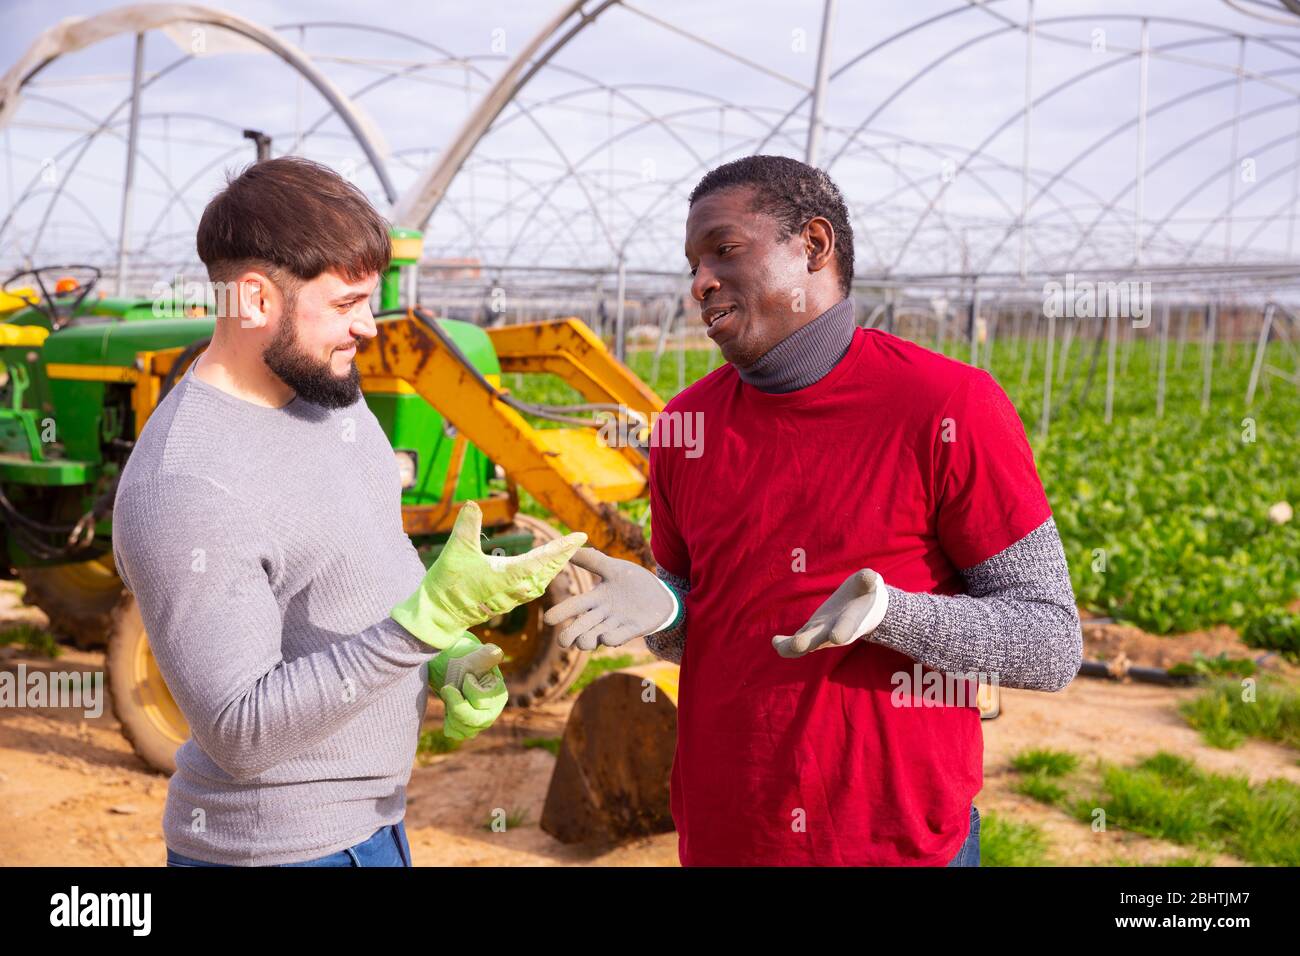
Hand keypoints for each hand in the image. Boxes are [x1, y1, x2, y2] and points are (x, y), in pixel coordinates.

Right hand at [391, 501, 584, 649]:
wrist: (438, 615)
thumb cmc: (446, 583)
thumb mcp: (455, 550)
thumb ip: (466, 526)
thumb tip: (473, 504)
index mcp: (509, 574)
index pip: (544, 558)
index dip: (563, 547)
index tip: (580, 537)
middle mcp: (515, 588)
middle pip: (549, 571)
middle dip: (565, 556)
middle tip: (579, 542)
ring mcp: (511, 598)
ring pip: (541, 582)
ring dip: (554, 568)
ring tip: (565, 556)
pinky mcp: (505, 603)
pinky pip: (531, 590)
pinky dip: (542, 578)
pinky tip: (543, 574)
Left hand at [429, 633, 507, 739]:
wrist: (453, 667)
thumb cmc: (465, 659)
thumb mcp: (476, 655)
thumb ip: (488, 655)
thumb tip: (497, 653)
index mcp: (499, 694)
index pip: (480, 701)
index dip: (468, 688)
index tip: (466, 676)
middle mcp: (493, 712)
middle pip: (473, 720)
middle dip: (455, 704)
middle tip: (447, 687)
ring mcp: (481, 722)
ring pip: (463, 729)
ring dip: (451, 711)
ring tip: (449, 694)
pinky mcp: (469, 729)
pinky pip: (456, 733)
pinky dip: (448, 722)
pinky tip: (448, 708)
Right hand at [541, 548, 677, 650]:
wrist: (661, 594)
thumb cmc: (633, 581)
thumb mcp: (613, 568)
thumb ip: (592, 560)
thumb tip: (570, 548)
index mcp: (595, 599)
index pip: (574, 606)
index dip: (561, 612)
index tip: (548, 619)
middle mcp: (602, 615)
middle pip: (581, 627)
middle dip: (570, 634)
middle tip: (563, 641)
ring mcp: (616, 624)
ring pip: (596, 636)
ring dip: (588, 640)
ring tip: (585, 641)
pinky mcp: (632, 629)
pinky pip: (619, 637)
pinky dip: (612, 639)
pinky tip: (607, 638)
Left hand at [771, 569, 888, 657]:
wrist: (865, 610)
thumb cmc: (865, 593)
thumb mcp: (869, 584)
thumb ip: (867, 581)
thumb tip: (869, 576)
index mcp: (851, 621)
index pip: (846, 626)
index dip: (842, 631)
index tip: (836, 637)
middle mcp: (834, 632)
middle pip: (819, 640)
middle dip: (808, 642)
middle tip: (797, 644)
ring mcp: (821, 635)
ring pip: (804, 645)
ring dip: (791, 647)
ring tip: (777, 643)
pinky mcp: (811, 633)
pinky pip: (796, 642)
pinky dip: (786, 644)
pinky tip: (775, 641)